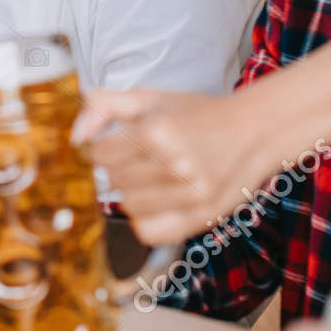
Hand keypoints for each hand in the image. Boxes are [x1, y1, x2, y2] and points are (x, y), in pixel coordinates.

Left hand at [77, 88, 282, 245]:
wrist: (256, 130)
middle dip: (123, 169)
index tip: (126, 143)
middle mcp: (175, 163)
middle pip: (114, 181)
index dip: (107, 148)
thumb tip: (75, 137)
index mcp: (158, 131)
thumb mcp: (150, 98)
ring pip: (128, 207)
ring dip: (135, 194)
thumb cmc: (196, 114)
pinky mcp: (204, 216)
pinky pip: (149, 233)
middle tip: (147, 159)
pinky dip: (147, 221)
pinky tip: (160, 202)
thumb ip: (104, 106)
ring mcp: (192, 193)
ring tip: (157, 178)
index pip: (100, 155)